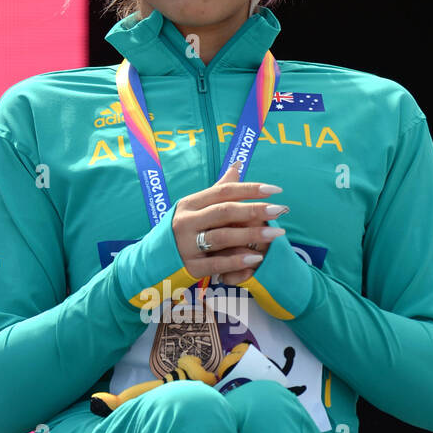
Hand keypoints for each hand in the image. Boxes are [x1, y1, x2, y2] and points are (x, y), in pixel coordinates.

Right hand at [172, 163, 288, 286]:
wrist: (152, 262)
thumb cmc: (183, 230)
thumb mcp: (195, 208)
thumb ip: (218, 190)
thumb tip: (238, 164)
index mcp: (190, 204)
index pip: (223, 191)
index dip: (250, 189)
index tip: (275, 190)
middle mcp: (186, 222)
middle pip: (225, 211)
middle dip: (254, 209)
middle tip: (280, 209)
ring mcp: (186, 245)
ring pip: (223, 237)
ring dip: (251, 235)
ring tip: (275, 234)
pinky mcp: (190, 267)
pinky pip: (217, 263)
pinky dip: (238, 261)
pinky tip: (257, 259)